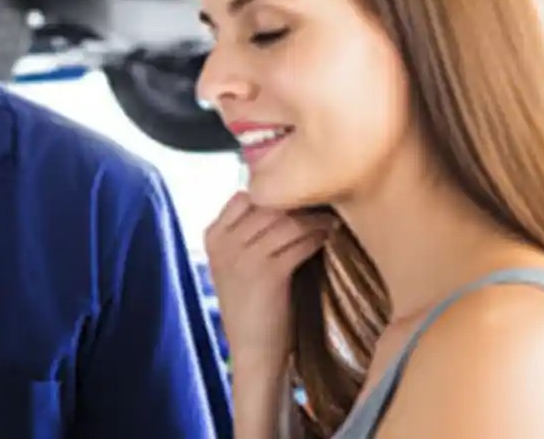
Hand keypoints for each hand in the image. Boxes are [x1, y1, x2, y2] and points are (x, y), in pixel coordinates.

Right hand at [205, 192, 336, 374]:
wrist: (253, 351)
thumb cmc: (252, 305)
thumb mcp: (236, 263)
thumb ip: (248, 232)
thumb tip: (283, 196)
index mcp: (212, 238)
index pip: (243, 196)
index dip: (273, 192)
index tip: (298, 194)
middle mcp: (223, 244)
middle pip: (267, 204)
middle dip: (298, 200)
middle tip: (324, 200)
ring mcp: (242, 258)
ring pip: (286, 220)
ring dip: (314, 217)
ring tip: (331, 218)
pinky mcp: (267, 274)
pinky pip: (299, 242)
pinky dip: (318, 236)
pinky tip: (328, 236)